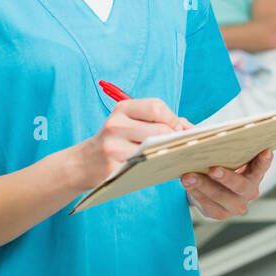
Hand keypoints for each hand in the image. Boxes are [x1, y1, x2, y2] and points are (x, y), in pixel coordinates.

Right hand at [73, 98, 190, 187]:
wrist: (83, 164)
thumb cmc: (117, 141)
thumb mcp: (132, 123)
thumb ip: (161, 121)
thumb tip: (191, 128)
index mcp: (122, 109)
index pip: (156, 107)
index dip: (172, 118)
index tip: (178, 129)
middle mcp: (116, 125)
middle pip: (160, 130)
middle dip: (173, 138)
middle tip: (178, 146)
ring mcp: (113, 147)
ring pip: (154, 149)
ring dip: (167, 153)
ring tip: (171, 155)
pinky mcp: (113, 168)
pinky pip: (145, 167)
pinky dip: (156, 166)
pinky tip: (159, 167)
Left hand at [182, 148, 273, 219]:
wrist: (213, 191)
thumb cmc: (224, 168)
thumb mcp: (233, 160)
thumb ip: (234, 151)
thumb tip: (220, 135)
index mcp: (255, 177)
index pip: (261, 168)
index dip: (263, 161)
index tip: (265, 152)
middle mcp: (249, 193)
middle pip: (239, 186)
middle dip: (226, 178)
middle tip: (213, 170)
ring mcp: (234, 206)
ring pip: (218, 196)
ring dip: (202, 185)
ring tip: (188, 176)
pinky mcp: (219, 213)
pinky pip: (206, 203)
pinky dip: (195, 192)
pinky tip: (186, 184)